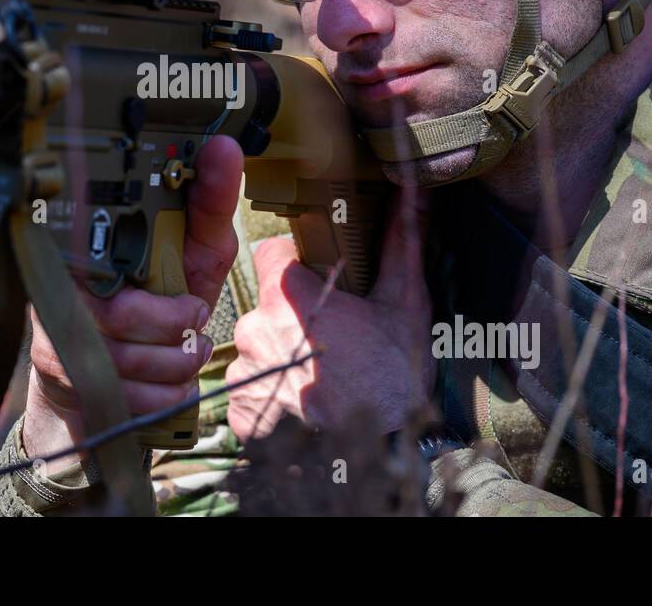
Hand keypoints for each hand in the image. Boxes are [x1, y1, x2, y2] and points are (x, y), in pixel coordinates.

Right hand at [23, 135, 243, 468]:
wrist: (116, 366)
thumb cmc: (155, 302)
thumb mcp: (193, 250)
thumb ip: (209, 205)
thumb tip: (223, 148)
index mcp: (92, 245)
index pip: (107, 248)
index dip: (157, 285)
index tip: (192, 303)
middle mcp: (64, 285)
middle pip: (121, 315)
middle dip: (175, 327)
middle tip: (193, 322)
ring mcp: (56, 332)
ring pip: (126, 359)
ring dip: (173, 364)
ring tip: (185, 350)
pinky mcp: (61, 376)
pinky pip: (124, 395)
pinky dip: (161, 394)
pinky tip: (166, 380)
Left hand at [225, 193, 435, 440]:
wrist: (376, 458)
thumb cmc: (392, 382)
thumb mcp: (405, 307)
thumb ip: (401, 245)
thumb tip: (412, 194)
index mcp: (287, 296)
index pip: (269, 253)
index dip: (292, 263)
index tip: (314, 280)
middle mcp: (254, 330)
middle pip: (264, 305)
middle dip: (291, 317)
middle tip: (331, 341)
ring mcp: (243, 373)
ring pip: (256, 348)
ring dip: (280, 357)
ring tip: (320, 380)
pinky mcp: (239, 413)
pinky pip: (249, 391)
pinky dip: (271, 395)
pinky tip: (305, 406)